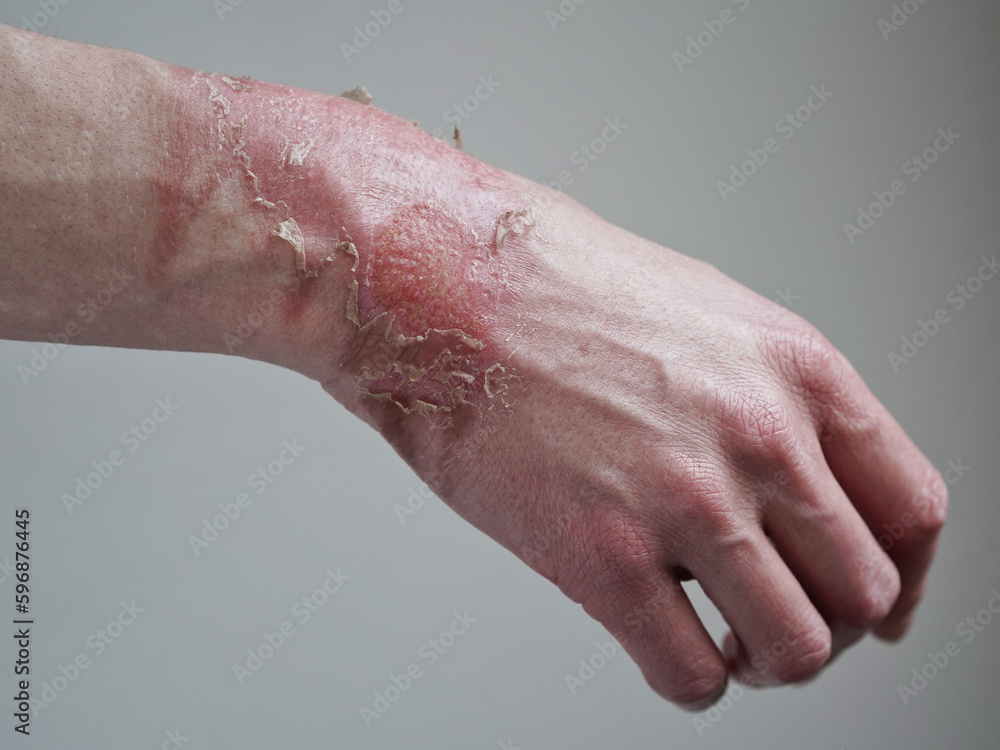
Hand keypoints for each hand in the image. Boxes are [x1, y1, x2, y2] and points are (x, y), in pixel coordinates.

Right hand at [320, 177, 948, 708]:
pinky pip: (691, 676)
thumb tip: (800, 486)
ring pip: (797, 650)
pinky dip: (692, 681)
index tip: (880, 606)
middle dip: (831, 623)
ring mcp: (684, 499)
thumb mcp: (706, 315)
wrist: (441, 284)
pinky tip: (663, 643)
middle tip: (780, 617)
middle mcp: (759, 436)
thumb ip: (773, 399)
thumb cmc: (555, 289)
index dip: (905, 578)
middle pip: (864, 591)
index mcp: (795, 369)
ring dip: (768, 662)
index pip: (912, 509)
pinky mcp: (601, 556)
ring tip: (725, 640)